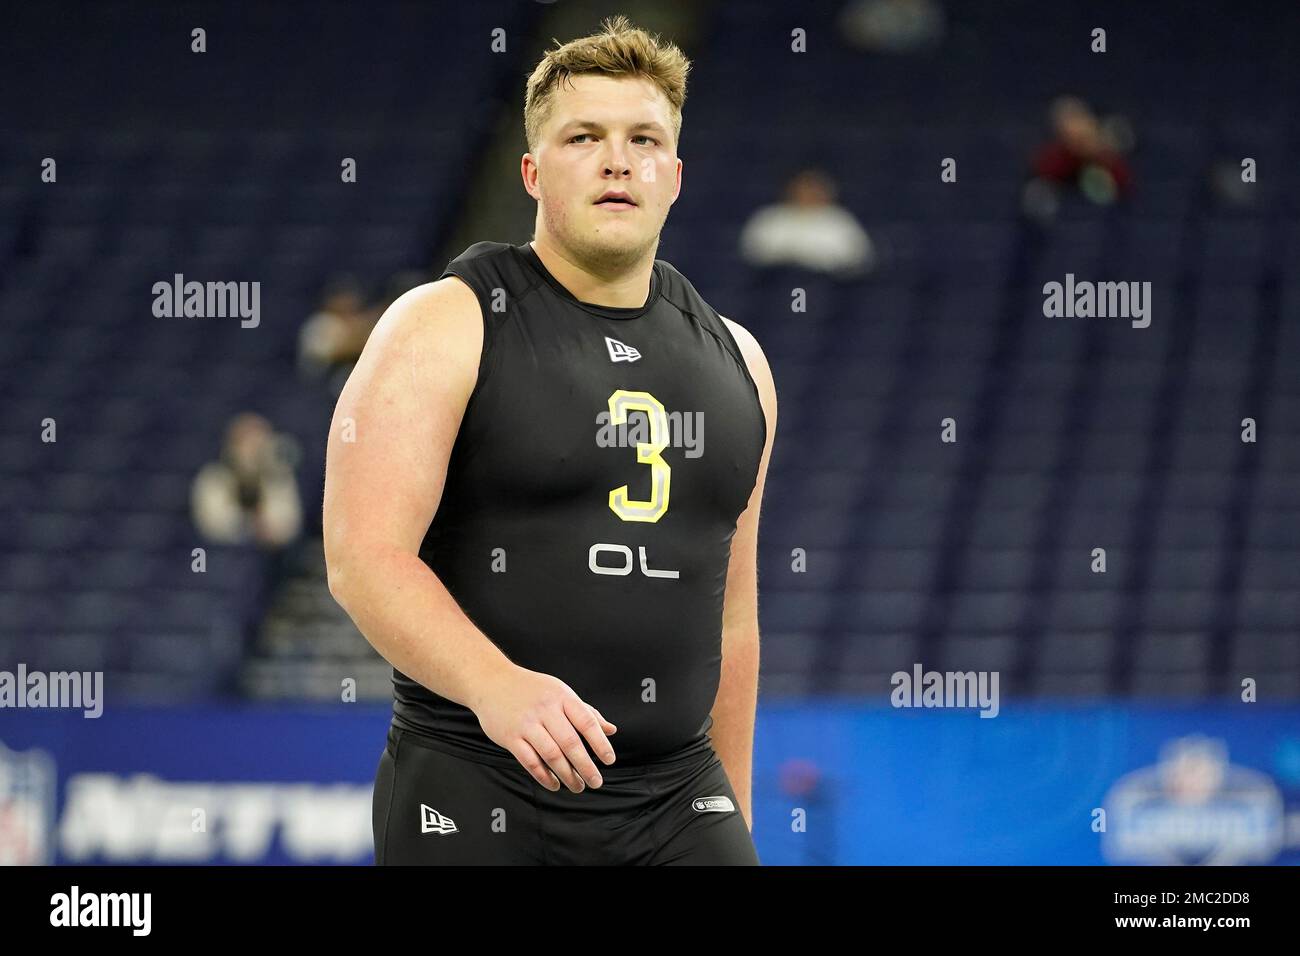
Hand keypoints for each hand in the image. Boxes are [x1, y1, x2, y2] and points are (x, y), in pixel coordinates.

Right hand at [473, 665, 617, 791]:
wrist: (492, 681)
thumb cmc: (532, 689)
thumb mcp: (561, 692)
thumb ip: (586, 712)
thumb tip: (611, 730)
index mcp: (562, 697)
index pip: (587, 722)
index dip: (600, 743)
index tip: (609, 760)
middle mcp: (545, 710)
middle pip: (570, 742)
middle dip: (586, 766)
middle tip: (596, 782)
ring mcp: (527, 723)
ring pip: (551, 755)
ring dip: (567, 775)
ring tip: (578, 786)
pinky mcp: (511, 737)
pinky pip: (530, 761)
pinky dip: (544, 776)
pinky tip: (554, 784)